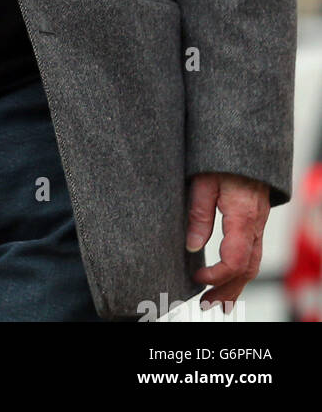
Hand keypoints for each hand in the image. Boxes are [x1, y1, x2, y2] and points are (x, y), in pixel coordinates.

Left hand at [186, 172, 269, 309]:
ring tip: (218, 302)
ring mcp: (259, 225)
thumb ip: (198, 214)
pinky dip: (242, 272)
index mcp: (243, 217)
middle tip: (205, 305)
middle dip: (227, 290)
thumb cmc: (221, 159)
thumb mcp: (203, 181)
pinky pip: (254, 253)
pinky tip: (230, 280)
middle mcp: (256, 225)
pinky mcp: (256, 222)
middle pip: (247, 269)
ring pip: (253, 264)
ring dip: (236, 286)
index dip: (215, 275)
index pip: (234, 260)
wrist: (245, 144)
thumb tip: (191, 246)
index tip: (196, 278)